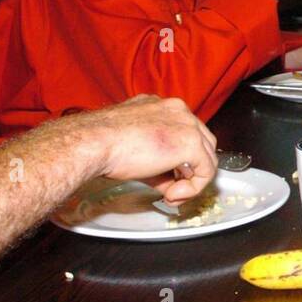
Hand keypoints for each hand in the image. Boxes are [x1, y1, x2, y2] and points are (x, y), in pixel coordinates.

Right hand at [83, 95, 217, 202]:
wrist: (94, 143)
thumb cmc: (102, 144)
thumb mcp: (135, 149)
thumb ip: (157, 163)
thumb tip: (168, 183)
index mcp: (163, 106)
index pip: (186, 133)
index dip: (180, 160)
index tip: (170, 177)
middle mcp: (178, 110)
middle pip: (202, 144)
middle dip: (189, 171)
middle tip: (173, 189)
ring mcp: (187, 124)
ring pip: (207, 158)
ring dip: (192, 181)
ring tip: (171, 194)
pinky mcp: (191, 142)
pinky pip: (206, 171)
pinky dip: (193, 188)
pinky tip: (173, 195)